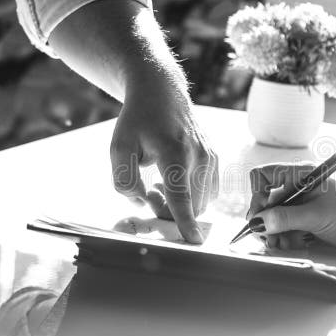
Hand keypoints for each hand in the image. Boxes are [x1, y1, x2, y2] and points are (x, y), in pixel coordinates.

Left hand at [48, 0, 219, 243]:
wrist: (162, 93)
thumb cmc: (137, 121)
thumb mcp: (118, 147)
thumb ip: (124, 181)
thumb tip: (142, 202)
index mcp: (173, 152)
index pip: (180, 195)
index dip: (185, 222)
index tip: (194, 242)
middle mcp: (198, 156)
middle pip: (190, 205)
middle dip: (169, 210)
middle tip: (149, 190)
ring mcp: (211, 157)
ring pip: (200, 202)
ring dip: (181, 203)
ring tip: (160, 182)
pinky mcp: (216, 160)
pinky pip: (208, 193)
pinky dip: (192, 195)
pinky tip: (176, 179)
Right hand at [247, 163, 335, 249]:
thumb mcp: (318, 217)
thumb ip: (286, 218)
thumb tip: (257, 221)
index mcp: (301, 176)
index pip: (264, 176)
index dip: (258, 195)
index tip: (263, 215)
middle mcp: (299, 189)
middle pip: (265, 201)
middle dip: (264, 220)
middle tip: (268, 238)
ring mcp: (303, 207)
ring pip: (273, 219)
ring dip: (274, 234)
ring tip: (282, 245)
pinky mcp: (308, 224)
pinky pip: (285, 231)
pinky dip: (285, 240)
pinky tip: (292, 246)